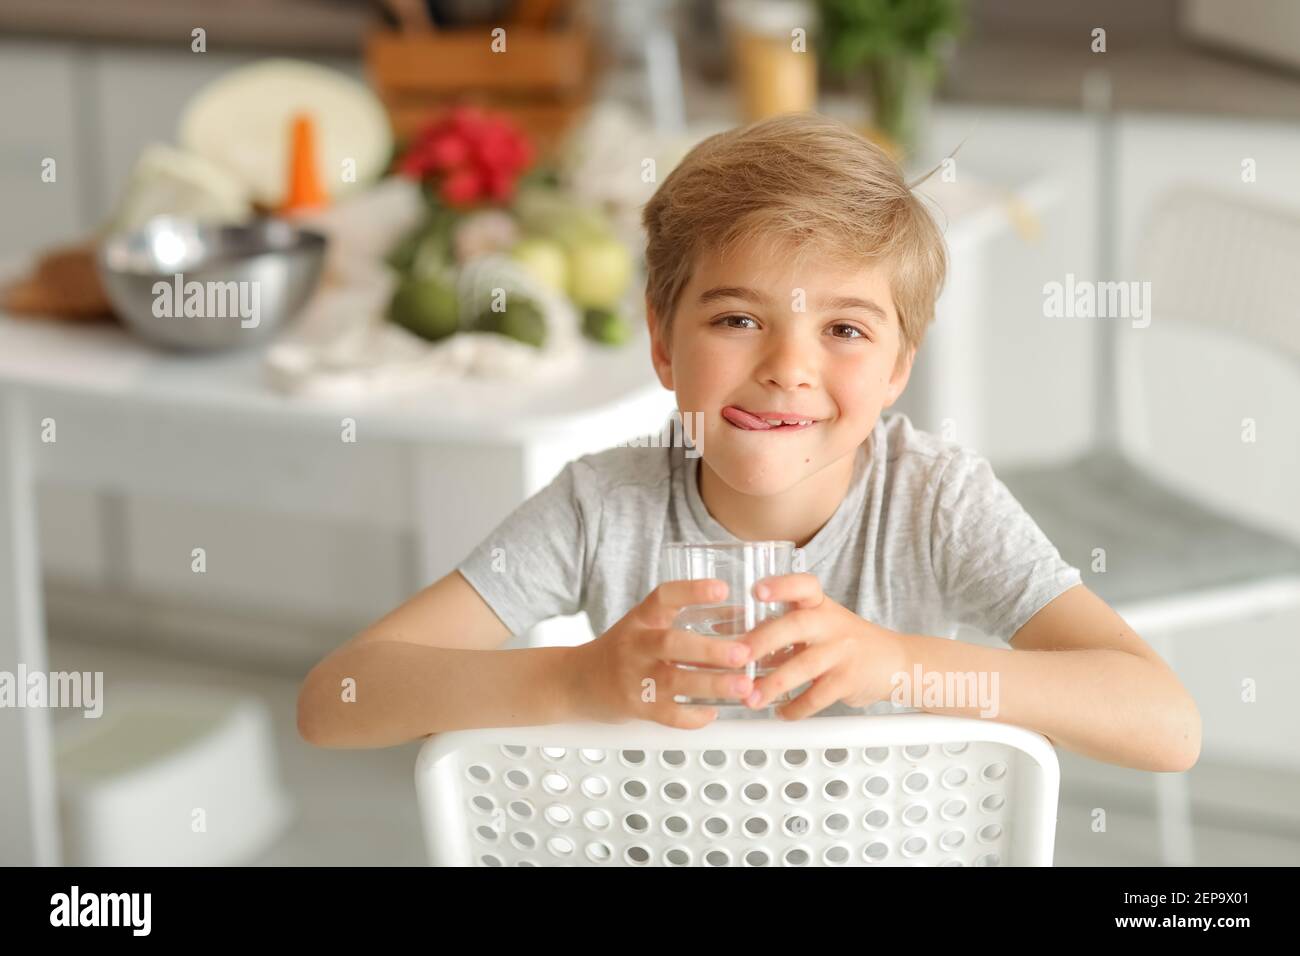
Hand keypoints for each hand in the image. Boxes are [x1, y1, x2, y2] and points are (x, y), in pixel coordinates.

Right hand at [572, 579, 755, 727]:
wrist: (576, 682)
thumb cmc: (621, 651)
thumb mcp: (644, 626)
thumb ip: (684, 620)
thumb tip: (739, 616)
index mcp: (641, 619)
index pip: (664, 597)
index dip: (692, 591)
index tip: (722, 588)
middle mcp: (636, 646)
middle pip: (671, 644)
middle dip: (710, 649)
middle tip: (743, 653)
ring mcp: (635, 678)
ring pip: (675, 682)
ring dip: (713, 685)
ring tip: (744, 685)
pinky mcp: (637, 708)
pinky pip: (669, 715)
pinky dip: (694, 717)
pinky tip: (712, 711)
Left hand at [738, 573, 907, 719]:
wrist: (894, 662)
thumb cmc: (842, 642)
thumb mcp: (817, 625)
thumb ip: (779, 628)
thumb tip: (724, 637)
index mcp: (818, 604)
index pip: (803, 585)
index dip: (781, 585)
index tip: (757, 591)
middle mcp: (830, 623)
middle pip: (796, 625)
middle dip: (763, 641)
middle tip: (738, 657)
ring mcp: (842, 651)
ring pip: (804, 666)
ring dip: (773, 684)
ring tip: (750, 699)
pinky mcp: (848, 679)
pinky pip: (817, 697)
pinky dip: (795, 708)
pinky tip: (781, 712)